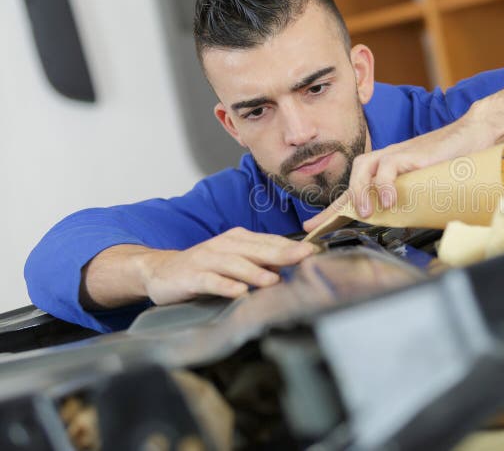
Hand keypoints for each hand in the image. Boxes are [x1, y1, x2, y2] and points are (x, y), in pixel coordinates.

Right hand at [137, 228, 316, 304]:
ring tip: (272, 280)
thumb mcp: (233, 259)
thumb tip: (287, 269)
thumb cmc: (204, 266)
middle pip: (257, 249)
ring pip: (235, 263)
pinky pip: (211, 281)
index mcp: (238, 239)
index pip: (269, 241)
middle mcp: (224, 245)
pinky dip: (225, 286)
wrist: (160, 271)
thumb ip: (258, 262)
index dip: (291, 246)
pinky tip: (238, 292)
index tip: (313, 251)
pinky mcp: (192, 276)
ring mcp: (207, 259)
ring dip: (254, 272)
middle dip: (282, 253)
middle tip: (303, 257)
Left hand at [303, 113, 491, 232]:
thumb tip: (409, 225)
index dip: (333, 208)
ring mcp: (398, 154)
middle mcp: (388, 160)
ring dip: (360, 191)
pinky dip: (384, 185)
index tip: (313, 226)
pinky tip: (388, 201)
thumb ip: (414, 201)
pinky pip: (389, 166)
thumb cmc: (452, 161)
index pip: (355, 189)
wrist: (473, 135)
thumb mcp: (427, 186)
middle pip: (353, 175)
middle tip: (329, 223)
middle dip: (338, 201)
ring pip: (364, 167)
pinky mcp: (411, 153)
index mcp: (388, 169)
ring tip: (366, 213)